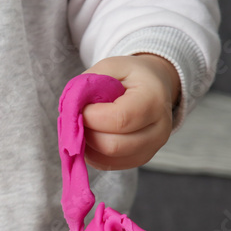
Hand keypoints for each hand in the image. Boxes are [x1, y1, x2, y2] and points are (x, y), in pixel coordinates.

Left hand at [80, 54, 180, 170]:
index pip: (119, 119)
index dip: (91, 117)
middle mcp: (159, 129)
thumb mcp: (111, 66)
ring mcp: (151, 148)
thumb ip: (89, 84)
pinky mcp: (140, 160)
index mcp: (154, 100)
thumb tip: (71, 111)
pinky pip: (108, 164)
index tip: (80, 107)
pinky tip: (91, 136)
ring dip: (87, 144)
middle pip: (113, 145)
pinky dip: (93, 153)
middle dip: (87, 133)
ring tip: (84, 126)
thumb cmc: (131, 76)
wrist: (155, 88)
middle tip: (78, 118)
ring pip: (108, 159)